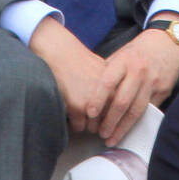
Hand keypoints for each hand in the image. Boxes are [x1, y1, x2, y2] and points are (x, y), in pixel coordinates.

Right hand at [28, 16, 107, 133]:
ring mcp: (93, 103)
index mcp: (116, 87)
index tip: (106, 120)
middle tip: (91, 118)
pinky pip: (78, 127)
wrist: (60, 51)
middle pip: (107, 123)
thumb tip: (116, 105)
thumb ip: (113, 87)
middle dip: (99, 123)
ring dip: (87, 125)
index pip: (118, 112)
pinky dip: (74, 123)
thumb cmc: (79, 59)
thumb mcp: (103, 70)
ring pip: (92, 128)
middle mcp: (107, 96)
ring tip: (80, 114)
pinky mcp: (77, 107)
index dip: (112, 118)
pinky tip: (71, 112)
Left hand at [94, 28, 178, 147]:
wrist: (167, 42)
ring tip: (112, 138)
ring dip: (123, 127)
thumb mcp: (121, 54)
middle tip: (101, 134)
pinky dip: (138, 123)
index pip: (108, 82)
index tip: (90, 113)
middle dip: (110, 121)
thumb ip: (109, 70)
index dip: (98, 99)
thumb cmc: (138, 50)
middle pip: (122, 101)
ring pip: (136, 110)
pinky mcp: (164, 91)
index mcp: (124, 61)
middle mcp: (138, 72)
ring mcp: (152, 83)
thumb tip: (91, 90)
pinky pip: (149, 111)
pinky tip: (129, 131)